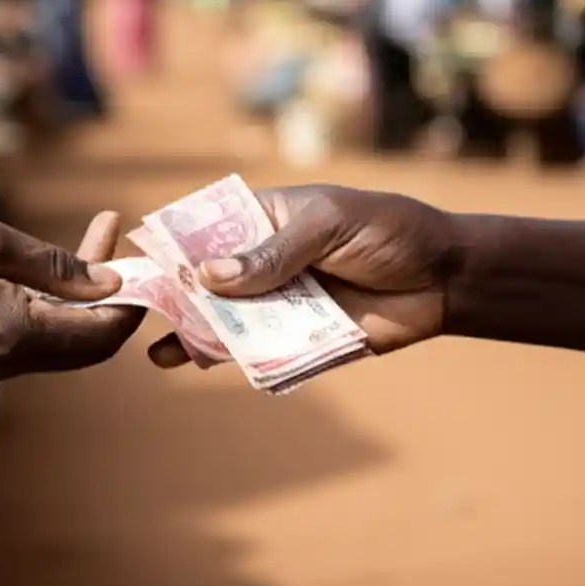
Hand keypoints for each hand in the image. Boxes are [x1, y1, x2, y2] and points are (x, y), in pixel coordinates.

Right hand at [0, 213, 143, 380]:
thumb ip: (57, 265)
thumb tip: (111, 281)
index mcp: (18, 336)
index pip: (102, 333)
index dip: (130, 300)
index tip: (136, 255)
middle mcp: (11, 362)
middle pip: (89, 344)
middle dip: (112, 295)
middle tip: (116, 242)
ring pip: (64, 342)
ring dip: (85, 299)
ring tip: (93, 243)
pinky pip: (35, 340)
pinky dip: (55, 307)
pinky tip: (53, 269)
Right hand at [148, 186, 454, 367]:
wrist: (446, 278)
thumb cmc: (389, 231)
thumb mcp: (328, 225)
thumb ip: (272, 252)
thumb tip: (209, 275)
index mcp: (267, 220)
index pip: (210, 229)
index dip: (176, 244)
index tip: (140, 262)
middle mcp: (266, 262)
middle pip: (210, 281)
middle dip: (176, 297)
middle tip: (138, 315)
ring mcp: (281, 302)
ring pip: (228, 320)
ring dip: (196, 334)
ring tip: (160, 354)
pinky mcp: (300, 338)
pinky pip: (261, 350)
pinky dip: (234, 359)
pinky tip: (203, 365)